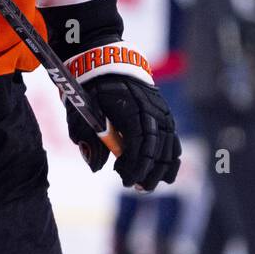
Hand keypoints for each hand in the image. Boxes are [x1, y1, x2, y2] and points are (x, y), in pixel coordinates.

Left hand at [66, 75, 180, 190]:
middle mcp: (151, 110)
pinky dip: (171, 156)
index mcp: (131, 109)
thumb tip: (96, 168)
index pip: (141, 143)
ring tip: (149, 185)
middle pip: (158, 147)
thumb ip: (88, 140)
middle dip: (150, 171)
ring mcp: (160, 110)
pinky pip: (172, 137)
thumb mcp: (81, 113)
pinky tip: (167, 173)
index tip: (127, 181)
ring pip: (169, 144)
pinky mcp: (163, 112)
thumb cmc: (91, 91)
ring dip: (161, 168)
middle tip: (138, 188)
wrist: (106, 65)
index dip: (136, 165)